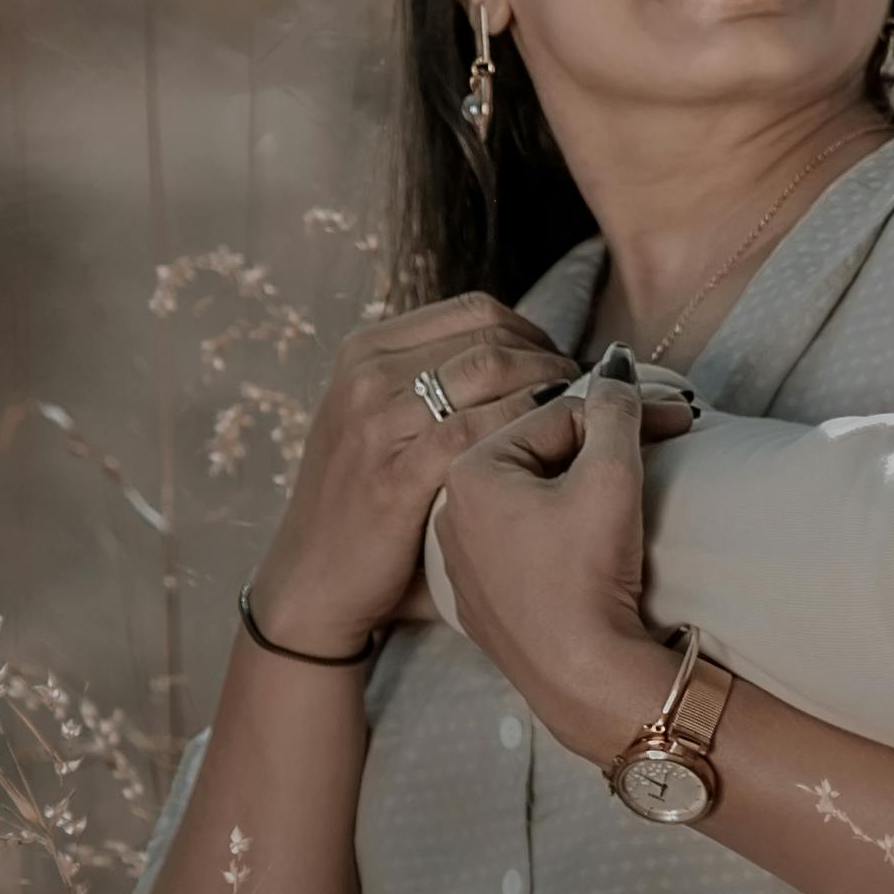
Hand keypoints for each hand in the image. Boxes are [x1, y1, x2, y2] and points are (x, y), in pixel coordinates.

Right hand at [240, 294, 572, 660]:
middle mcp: (368, 375)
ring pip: (490, 372)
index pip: (476, 311)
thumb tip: (520, 358)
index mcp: (367, 350)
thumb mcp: (379, 421)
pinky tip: (546, 449)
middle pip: (491, 337)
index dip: (534, 333)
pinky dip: (525, 430)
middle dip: (551, 360)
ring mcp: (376, 422)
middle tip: (583, 396)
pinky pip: (477, 432)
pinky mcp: (394, 475)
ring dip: (548, 391)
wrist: (310, 582)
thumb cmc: (363, 502)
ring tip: (575, 421)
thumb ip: (431, 383)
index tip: (561, 366)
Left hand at [428, 377, 694, 754]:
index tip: (677, 420)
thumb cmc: (589, 573)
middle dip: (601, 448)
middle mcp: (449, 509)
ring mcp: (462, 558)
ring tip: (630, 496)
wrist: (581, 678)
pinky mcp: (483, 598)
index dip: (625, 415)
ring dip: (582, 486)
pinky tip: (594, 544)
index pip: (560, 416)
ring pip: (533, 496)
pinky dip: (560, 532)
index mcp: (467, 470)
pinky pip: (524, 542)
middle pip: (542, 452)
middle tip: (659, 449)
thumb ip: (616, 408)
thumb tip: (615, 365)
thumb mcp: (612, 475)